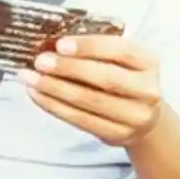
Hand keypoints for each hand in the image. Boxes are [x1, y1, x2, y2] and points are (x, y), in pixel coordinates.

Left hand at [20, 35, 162, 147]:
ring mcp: (136, 116)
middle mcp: (148, 90)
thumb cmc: (122, 77)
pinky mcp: (118, 134)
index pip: (120, 51)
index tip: (61, 44)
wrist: (143, 116)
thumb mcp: (119, 59)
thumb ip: (94, 50)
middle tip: (40, 62)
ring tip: (30, 78)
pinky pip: (80, 120)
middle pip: (105, 79)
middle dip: (68, 69)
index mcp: (148, 62)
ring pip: (89, 101)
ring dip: (54, 89)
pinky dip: (54, 106)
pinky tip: (37, 95)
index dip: (89, 47)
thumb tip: (52, 45)